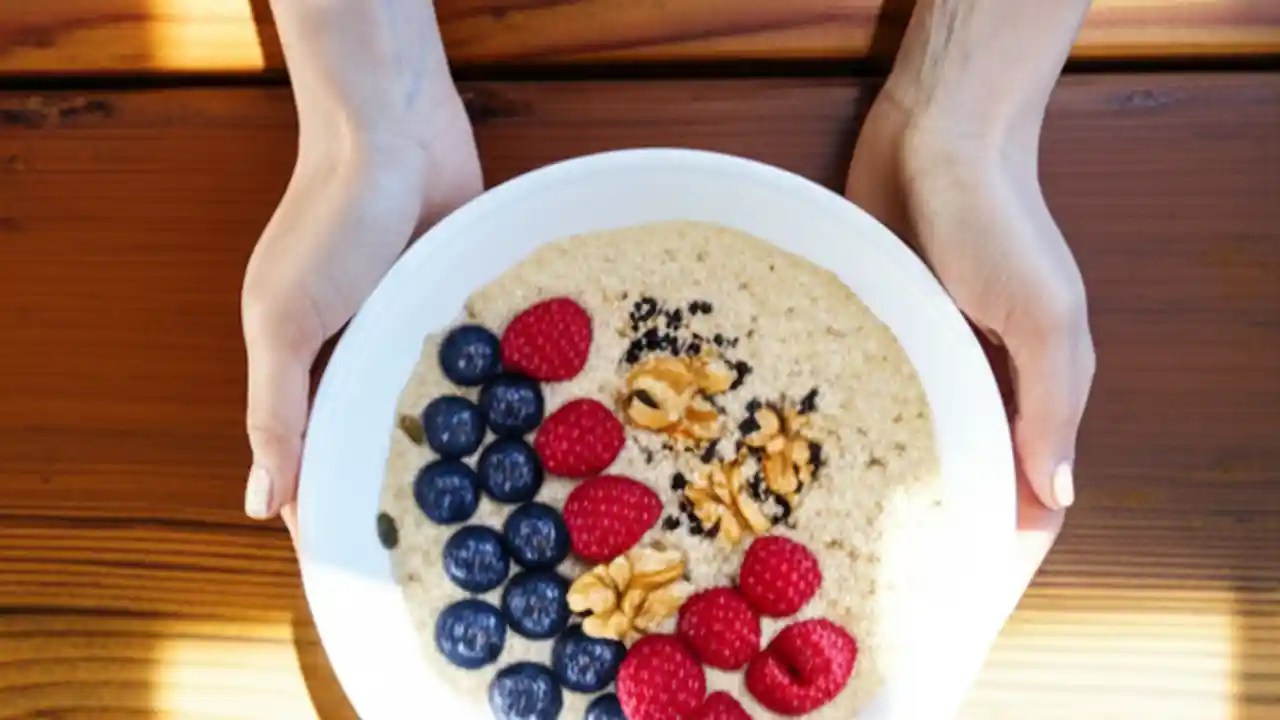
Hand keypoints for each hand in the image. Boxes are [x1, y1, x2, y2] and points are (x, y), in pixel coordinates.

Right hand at [240, 85, 481, 533]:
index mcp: (300, 365)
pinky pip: (480, 365)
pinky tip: (527, 443)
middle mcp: (359, 354)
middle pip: (378, 438)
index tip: (361, 568)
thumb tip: (261, 504)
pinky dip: (496, 398)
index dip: (330, 511)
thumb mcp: (286, 321)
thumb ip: (276, 410)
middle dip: (404, 491)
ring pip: (435, 409)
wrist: (394, 130)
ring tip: (495, 514)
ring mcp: (415, 331)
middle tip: (443, 552)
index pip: (310, 457)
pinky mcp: (463, 307)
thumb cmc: (329, 222)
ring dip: (458, 451)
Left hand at [847, 88, 1094, 593]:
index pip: (1026, 483)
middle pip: (958, 467)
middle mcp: (974, 378)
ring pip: (899, 433)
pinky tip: (799, 463)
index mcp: (1032, 386)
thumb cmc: (1001, 222)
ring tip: (827, 532)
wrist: (938, 135)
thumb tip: (1056, 500)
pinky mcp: (868, 326)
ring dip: (875, 475)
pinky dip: (835, 424)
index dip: (1002, 537)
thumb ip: (1050, 407)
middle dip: (929, 518)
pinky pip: (851, 387)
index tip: (958, 590)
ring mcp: (918, 353)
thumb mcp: (1044, 318)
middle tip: (878, 573)